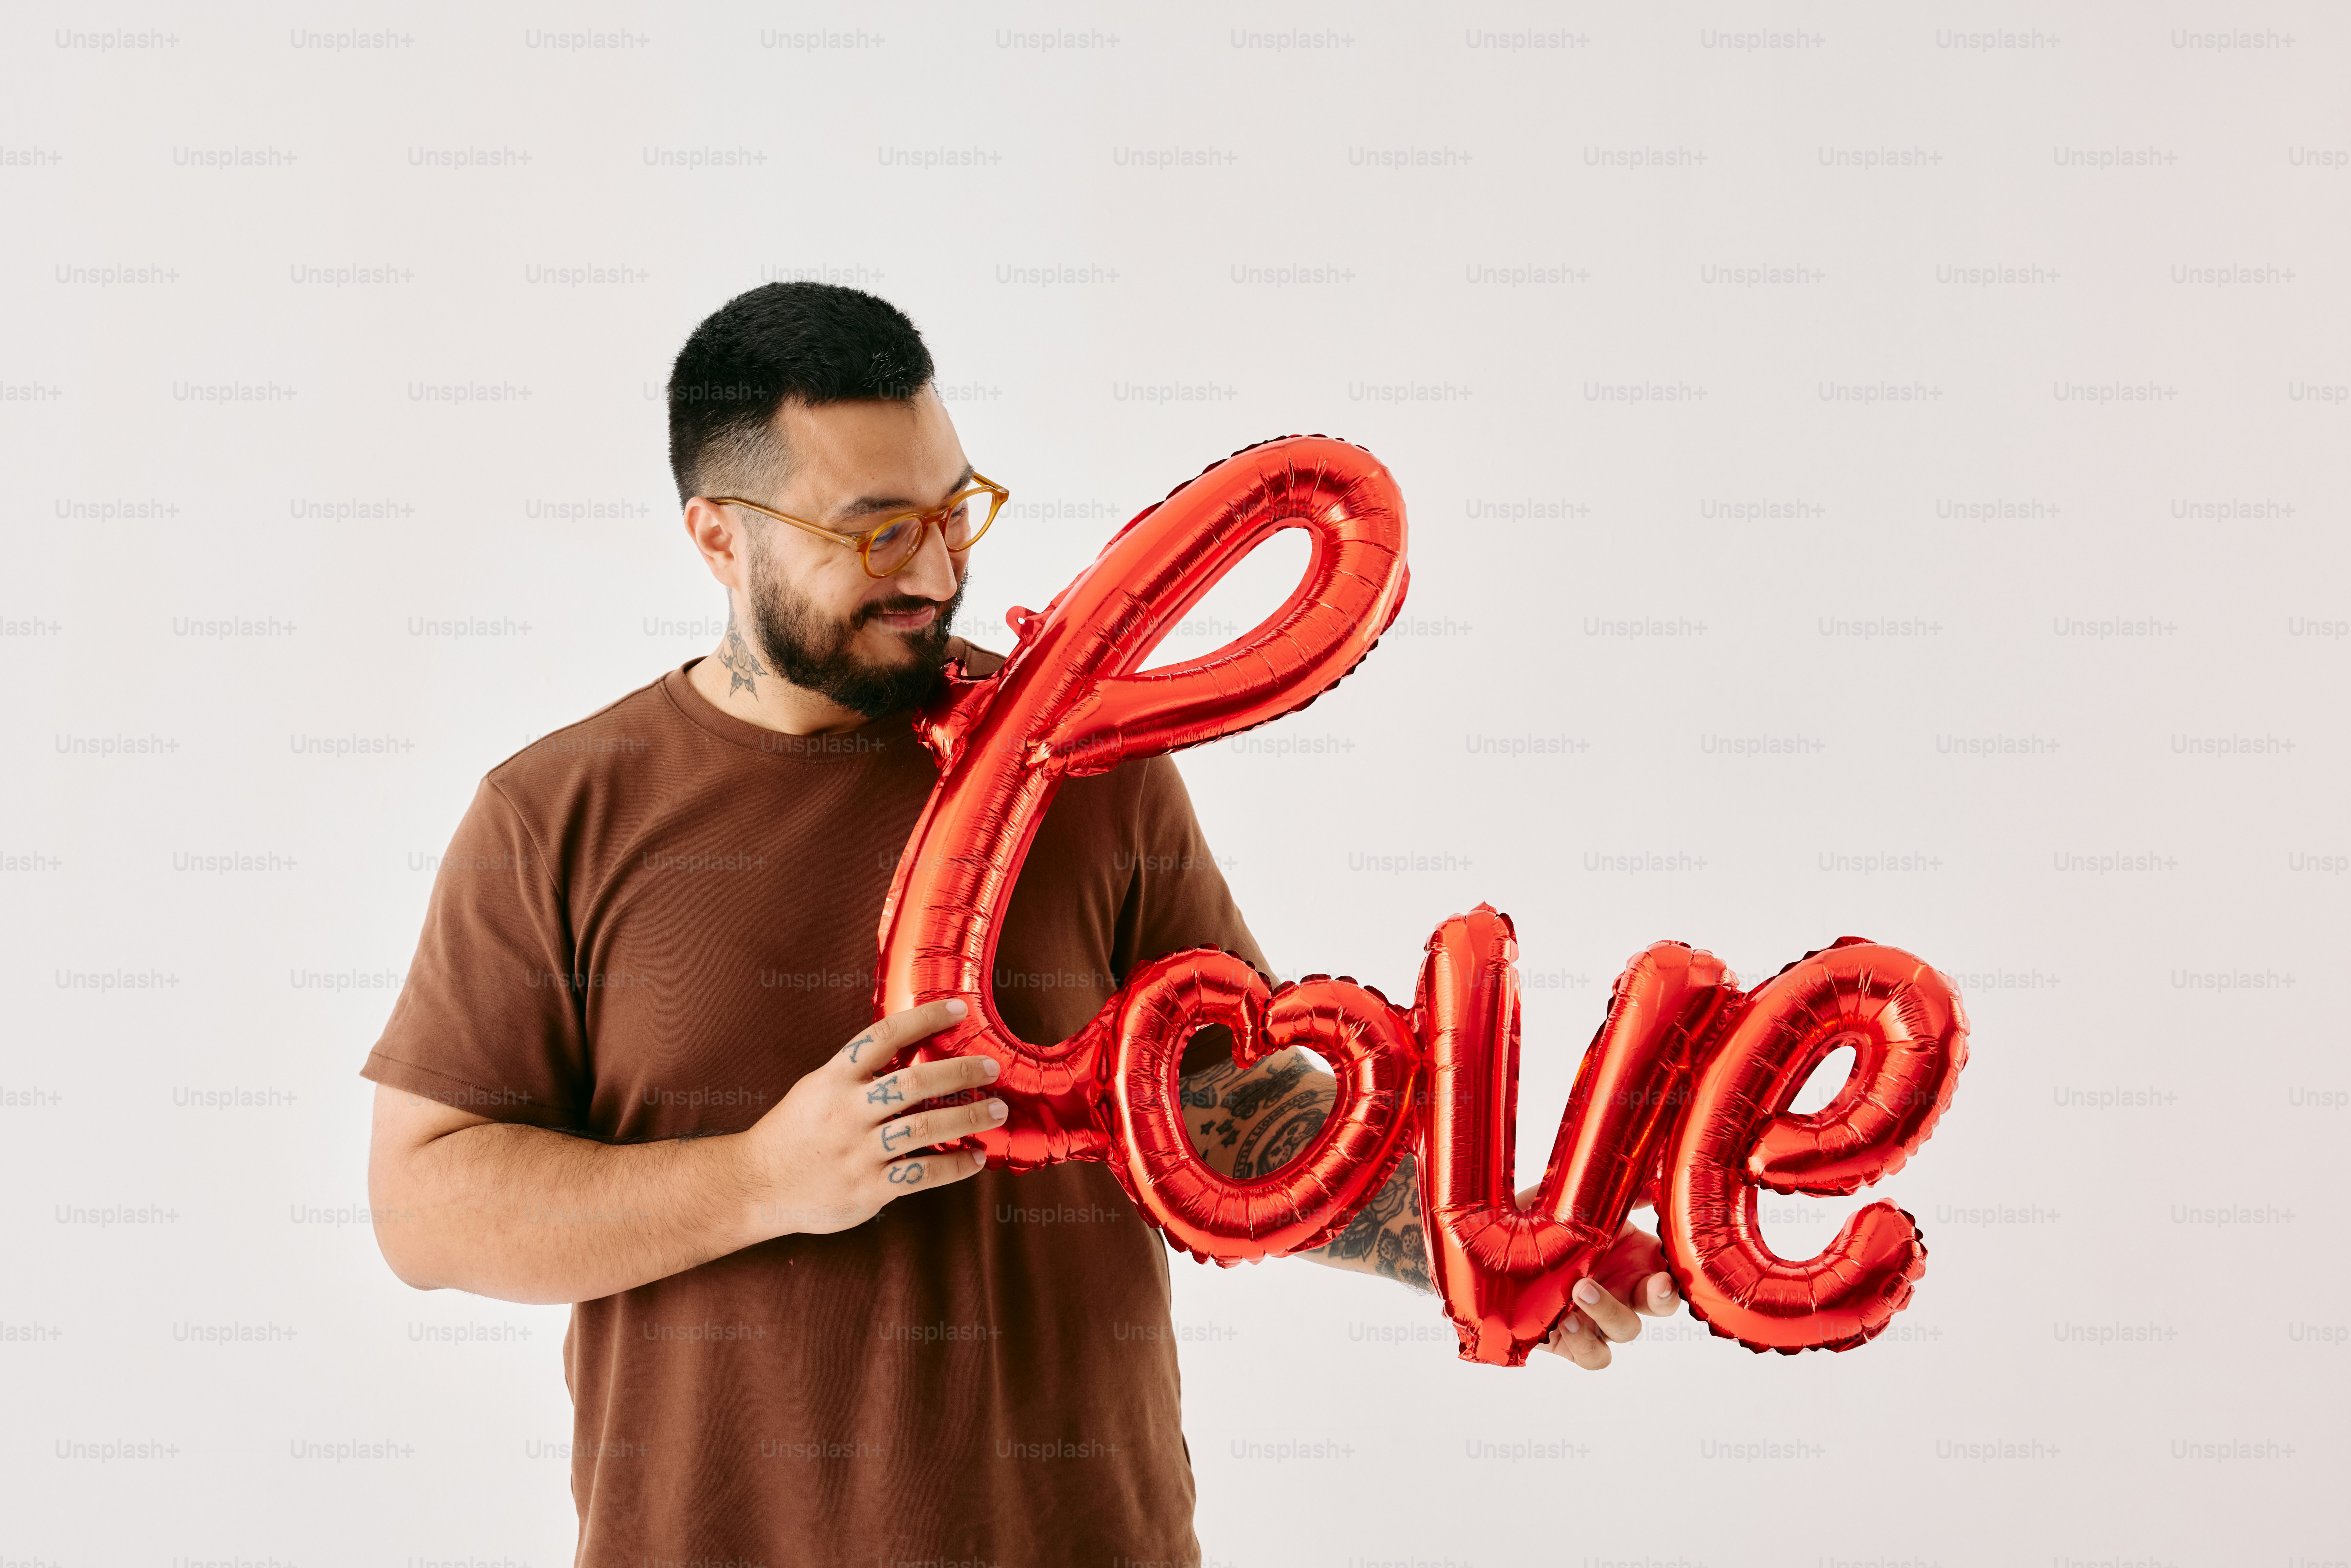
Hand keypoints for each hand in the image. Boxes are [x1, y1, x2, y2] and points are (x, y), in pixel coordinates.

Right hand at [735, 999, 1002, 1237]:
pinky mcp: (868, 1189)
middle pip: (914, 1084)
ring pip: (925, 1129)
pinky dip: (954, 1167)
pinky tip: (976, 1159)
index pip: (883, 1037)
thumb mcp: (816, 1088)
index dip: (923, 1019)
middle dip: (960, 1073)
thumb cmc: (794, 1131)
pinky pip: (922, 1175)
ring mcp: (858, 1152)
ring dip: (968, 1118)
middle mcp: (847, 1112)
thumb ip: (857, 1073)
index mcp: (833, 1080)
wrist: (755, 1184)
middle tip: (992, 1067)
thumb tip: (908, 1048)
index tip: (958, 1008)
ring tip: (998, 1111)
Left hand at [1514, 1190, 1682, 1370]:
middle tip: (1651, 1285)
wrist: (1495, 1249)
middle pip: (1659, 1305)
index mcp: (1634, 1255)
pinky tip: (1566, 1323)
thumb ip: (1614, 1194)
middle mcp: (1622, 1288)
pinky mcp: (1571, 1340)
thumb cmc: (1541, 1220)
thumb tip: (1650, 1181)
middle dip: (1660, 1298)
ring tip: (1581, 1290)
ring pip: (1624, 1331)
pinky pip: (1592, 1356)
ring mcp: (1598, 1317)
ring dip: (1610, 1313)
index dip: (1679, 1277)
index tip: (1668, 1275)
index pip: (1672, 1270)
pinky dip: (1585, 1344)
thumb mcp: (1574, 1201)